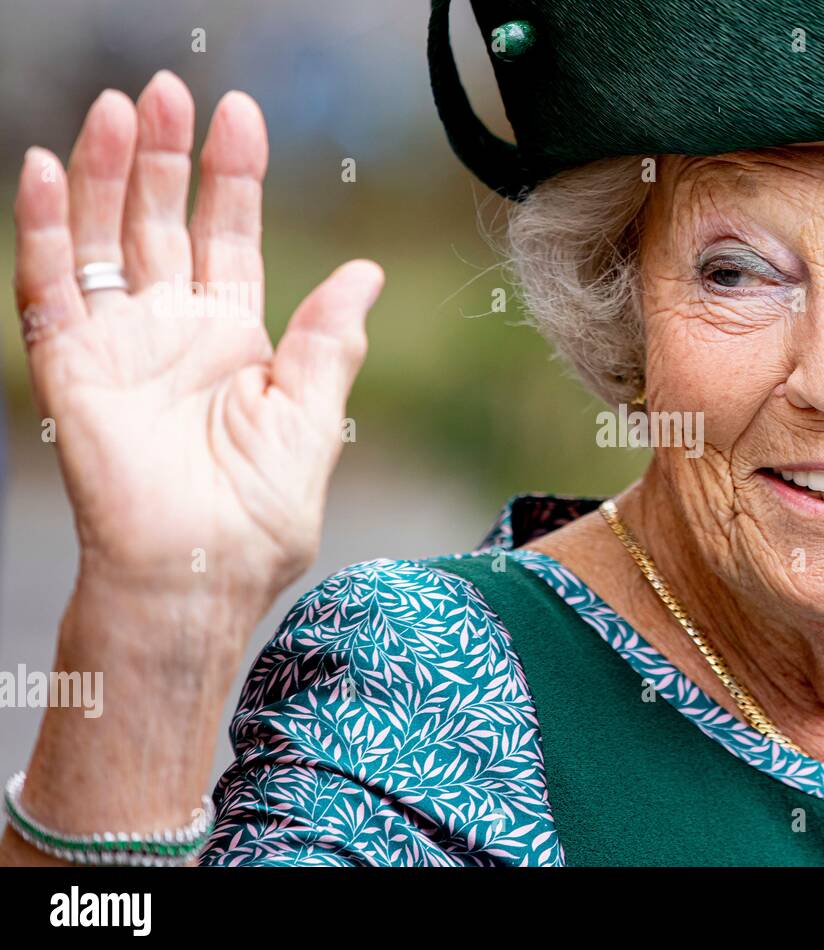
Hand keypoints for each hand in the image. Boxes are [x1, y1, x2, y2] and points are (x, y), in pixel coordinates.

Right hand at [12, 71, 382, 635]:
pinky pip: (51, 286)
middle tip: (168, 90)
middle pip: (161, 221)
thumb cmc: (261, 513)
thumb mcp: (312, 416)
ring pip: (104, 238)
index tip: (240, 114)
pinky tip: (44, 169)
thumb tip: (367, 272)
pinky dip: (45, 228)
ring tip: (116, 109)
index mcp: (234, 339)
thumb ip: (331, 340)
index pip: (228, 237)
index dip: (231, 177)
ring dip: (103, 173)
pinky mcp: (70, 367)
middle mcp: (173, 330)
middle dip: (164, 156)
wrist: (200, 574)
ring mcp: (119, 344)